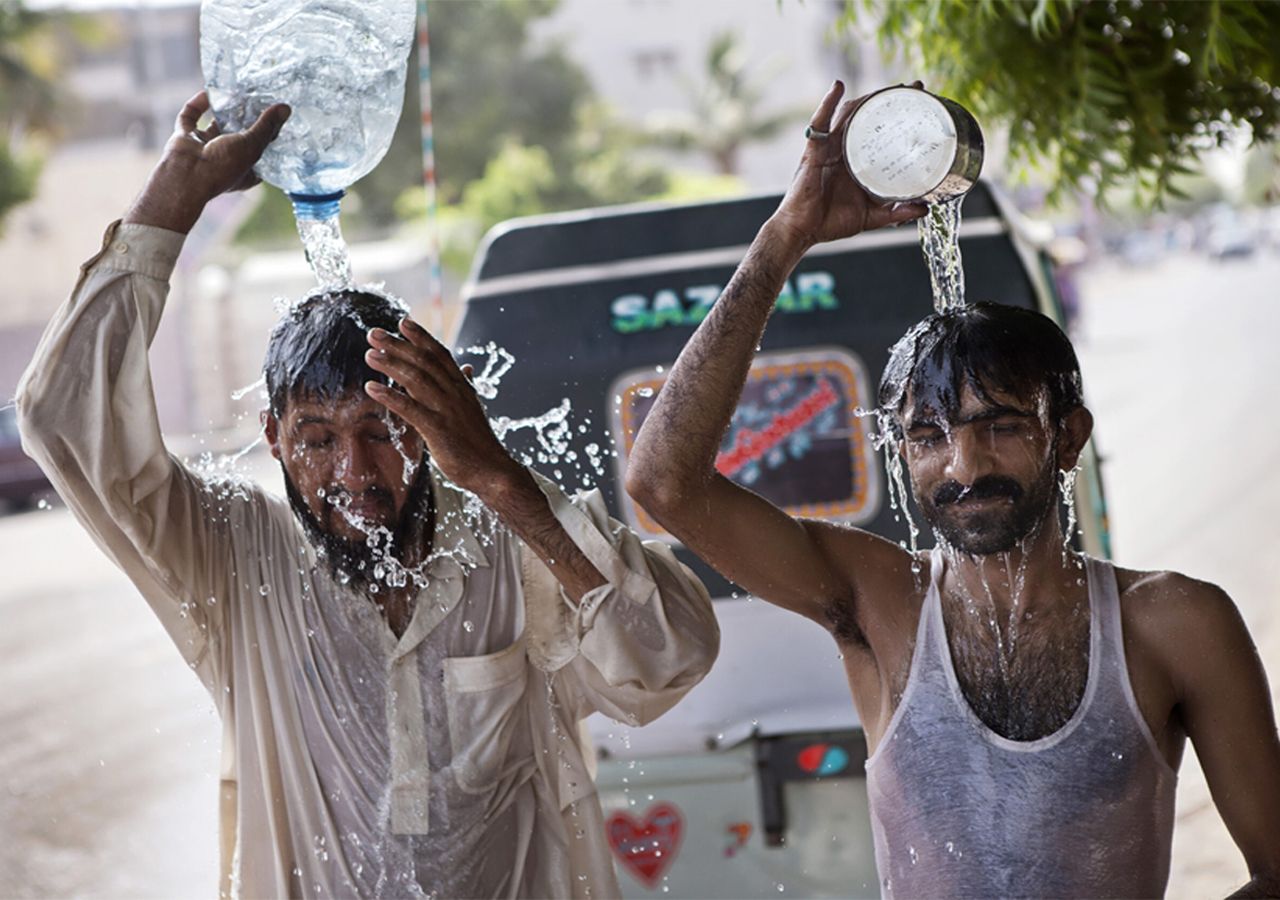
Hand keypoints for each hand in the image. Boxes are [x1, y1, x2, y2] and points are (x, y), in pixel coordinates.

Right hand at [124, 92, 290, 232]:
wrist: (186, 175)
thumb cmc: (223, 167)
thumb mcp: (252, 146)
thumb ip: (267, 126)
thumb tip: (286, 108)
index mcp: (245, 170)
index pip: (261, 150)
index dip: (269, 135)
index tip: (278, 117)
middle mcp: (225, 159)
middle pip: (238, 135)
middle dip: (246, 118)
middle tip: (257, 98)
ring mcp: (204, 148)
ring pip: (215, 124)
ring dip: (223, 109)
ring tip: (236, 92)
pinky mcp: (185, 137)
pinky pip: (190, 117)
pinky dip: (198, 104)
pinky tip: (208, 92)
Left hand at [363, 318, 520, 496]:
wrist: (493, 470)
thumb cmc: (480, 443)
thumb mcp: (473, 409)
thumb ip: (465, 387)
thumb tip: (468, 368)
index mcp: (462, 387)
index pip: (441, 354)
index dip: (421, 337)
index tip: (404, 322)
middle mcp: (455, 393)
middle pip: (424, 361)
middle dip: (398, 345)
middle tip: (374, 333)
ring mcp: (447, 410)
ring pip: (416, 379)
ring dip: (391, 364)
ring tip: (370, 355)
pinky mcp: (438, 429)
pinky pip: (410, 408)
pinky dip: (389, 396)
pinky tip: (372, 387)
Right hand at [768, 81, 927, 252]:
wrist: (803, 232)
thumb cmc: (830, 223)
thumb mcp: (871, 217)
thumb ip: (896, 212)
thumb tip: (925, 208)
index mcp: (858, 163)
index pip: (882, 131)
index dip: (900, 116)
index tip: (923, 102)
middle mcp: (844, 151)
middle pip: (868, 117)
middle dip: (890, 100)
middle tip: (915, 87)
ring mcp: (829, 149)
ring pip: (849, 115)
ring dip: (867, 98)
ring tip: (888, 88)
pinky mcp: (813, 152)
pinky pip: (820, 123)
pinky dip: (828, 103)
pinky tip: (838, 87)